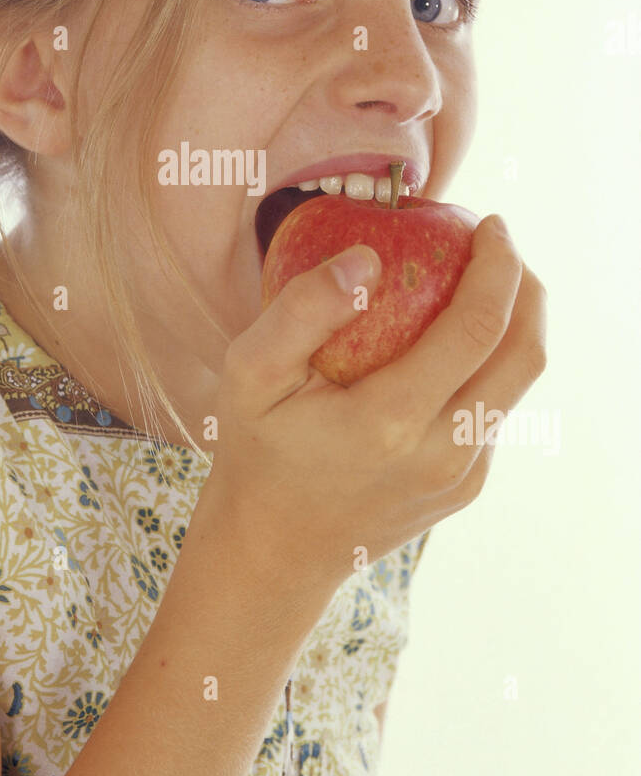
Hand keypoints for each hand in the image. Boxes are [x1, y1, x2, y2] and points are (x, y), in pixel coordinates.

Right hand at [203, 215, 546, 591]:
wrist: (273, 551)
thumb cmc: (257, 450)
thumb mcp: (249, 372)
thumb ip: (302, 309)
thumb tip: (367, 260)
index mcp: (391, 422)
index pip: (478, 328)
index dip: (498, 267)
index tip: (489, 224)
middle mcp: (442, 455)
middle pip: (525, 356)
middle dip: (526, 287)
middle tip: (498, 244)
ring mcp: (461, 477)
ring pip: (519, 385)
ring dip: (515, 323)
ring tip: (482, 280)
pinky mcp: (465, 487)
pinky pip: (494, 410)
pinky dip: (490, 361)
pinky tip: (454, 337)